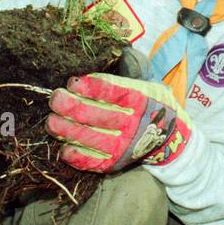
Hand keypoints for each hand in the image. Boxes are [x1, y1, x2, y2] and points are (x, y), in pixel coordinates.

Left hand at [47, 73, 192, 172]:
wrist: (171, 139)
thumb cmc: (153, 105)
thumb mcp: (149, 85)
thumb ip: (126, 76)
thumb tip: (101, 61)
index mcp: (140, 100)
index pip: (112, 92)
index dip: (89, 87)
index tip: (72, 82)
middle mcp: (132, 124)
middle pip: (94, 115)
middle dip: (70, 105)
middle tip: (55, 98)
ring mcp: (123, 146)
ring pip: (88, 138)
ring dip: (66, 129)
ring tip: (52, 120)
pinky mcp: (115, 163)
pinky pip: (91, 162)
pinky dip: (75, 155)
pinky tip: (64, 147)